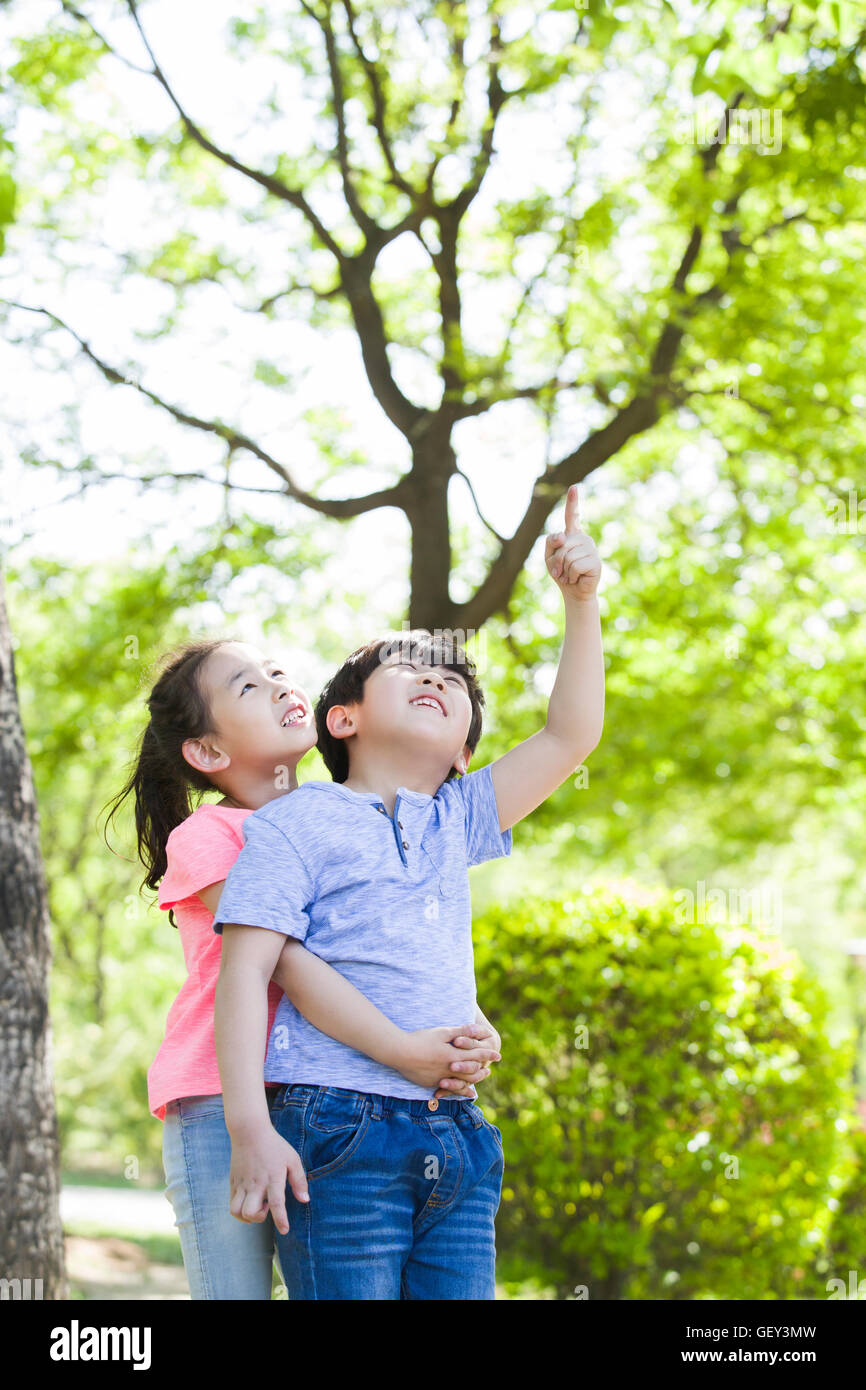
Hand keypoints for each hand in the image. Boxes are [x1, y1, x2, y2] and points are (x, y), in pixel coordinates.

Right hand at [228, 1123, 308, 1235]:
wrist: (249, 1132)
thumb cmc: (275, 1146)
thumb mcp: (292, 1159)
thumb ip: (299, 1181)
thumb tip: (305, 1200)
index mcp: (273, 1177)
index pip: (276, 1203)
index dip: (280, 1220)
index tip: (284, 1230)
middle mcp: (256, 1183)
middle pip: (251, 1212)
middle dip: (260, 1218)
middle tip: (267, 1206)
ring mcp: (242, 1184)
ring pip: (237, 1212)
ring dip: (247, 1216)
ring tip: (256, 1205)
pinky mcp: (233, 1182)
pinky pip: (231, 1205)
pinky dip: (239, 1210)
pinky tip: (249, 1201)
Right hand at [397, 1023, 500, 1096]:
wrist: (399, 1052)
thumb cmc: (421, 1039)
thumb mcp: (443, 1032)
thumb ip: (462, 1032)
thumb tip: (478, 1030)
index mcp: (453, 1055)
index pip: (476, 1055)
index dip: (488, 1055)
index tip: (498, 1055)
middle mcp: (449, 1069)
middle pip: (471, 1073)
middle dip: (481, 1071)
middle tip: (489, 1071)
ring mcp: (440, 1078)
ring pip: (461, 1083)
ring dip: (472, 1082)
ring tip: (477, 1082)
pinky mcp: (431, 1083)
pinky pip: (447, 1089)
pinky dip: (457, 1091)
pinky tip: (459, 1091)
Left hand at [545, 484, 600, 601]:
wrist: (573, 592)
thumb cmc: (561, 573)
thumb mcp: (549, 557)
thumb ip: (551, 542)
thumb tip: (564, 537)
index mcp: (572, 535)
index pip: (572, 516)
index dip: (573, 502)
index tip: (574, 487)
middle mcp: (583, 538)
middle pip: (562, 544)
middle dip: (556, 561)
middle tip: (560, 571)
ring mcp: (591, 549)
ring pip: (567, 556)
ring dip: (564, 570)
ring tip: (569, 575)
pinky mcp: (596, 561)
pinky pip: (575, 566)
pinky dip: (571, 576)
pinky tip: (576, 578)